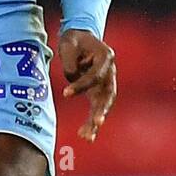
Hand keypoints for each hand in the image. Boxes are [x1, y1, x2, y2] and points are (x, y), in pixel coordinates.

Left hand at [59, 28, 115, 142]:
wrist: (80, 38)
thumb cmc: (73, 39)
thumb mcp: (68, 44)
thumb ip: (70, 61)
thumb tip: (72, 79)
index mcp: (106, 56)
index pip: (95, 76)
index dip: (81, 86)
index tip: (65, 94)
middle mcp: (110, 72)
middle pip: (107, 94)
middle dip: (101, 110)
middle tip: (96, 124)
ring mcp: (106, 83)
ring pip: (104, 105)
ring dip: (96, 122)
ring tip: (87, 137)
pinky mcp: (99, 92)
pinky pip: (97, 108)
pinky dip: (91, 122)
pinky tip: (85, 134)